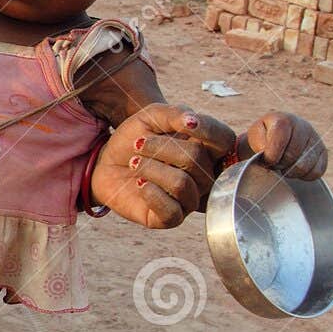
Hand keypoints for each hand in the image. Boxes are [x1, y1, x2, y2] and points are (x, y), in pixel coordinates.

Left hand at [94, 104, 235, 228]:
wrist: (107, 163)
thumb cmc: (135, 138)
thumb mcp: (151, 117)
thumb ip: (174, 113)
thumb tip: (192, 121)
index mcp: (206, 149)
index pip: (224, 139)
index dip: (208, 129)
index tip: (183, 123)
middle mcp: (204, 175)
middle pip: (195, 158)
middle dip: (160, 147)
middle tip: (138, 144)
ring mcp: (190, 198)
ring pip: (181, 183)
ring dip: (150, 168)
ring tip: (134, 163)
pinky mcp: (171, 218)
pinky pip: (171, 211)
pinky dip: (151, 193)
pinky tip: (139, 184)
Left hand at [244, 112, 326, 179]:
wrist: (277, 137)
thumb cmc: (264, 138)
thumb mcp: (255, 136)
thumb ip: (258, 142)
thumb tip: (266, 152)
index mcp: (284, 120)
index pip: (280, 141)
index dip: (271, 156)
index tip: (266, 160)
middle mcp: (303, 127)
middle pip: (292, 156)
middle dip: (279, 164)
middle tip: (273, 163)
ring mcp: (315, 139)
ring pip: (304, 166)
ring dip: (289, 172)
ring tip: (283, 166)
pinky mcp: (323, 153)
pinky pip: (316, 172)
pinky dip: (302, 176)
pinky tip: (293, 168)